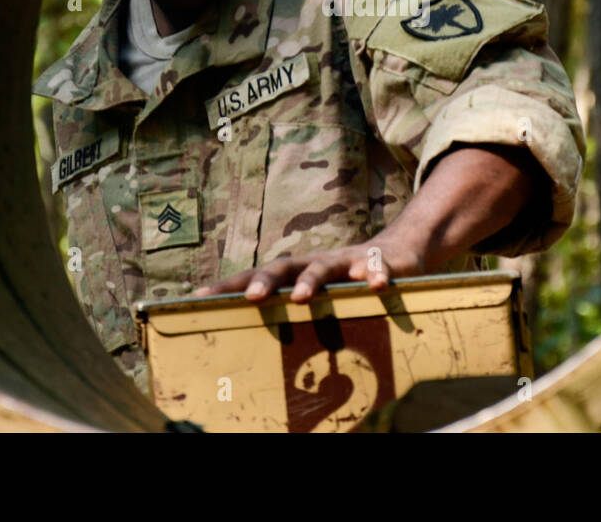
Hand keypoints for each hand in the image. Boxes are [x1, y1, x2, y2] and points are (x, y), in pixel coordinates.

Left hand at [192, 235, 425, 303]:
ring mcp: (348, 259)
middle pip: (285, 266)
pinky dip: (375, 274)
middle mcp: (318, 263)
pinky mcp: (380, 262)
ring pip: (325, 266)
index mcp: (298, 273)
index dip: (229, 286)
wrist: (400, 252)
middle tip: (252, 298)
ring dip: (311, 279)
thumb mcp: (322, 298)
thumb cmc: (350, 283)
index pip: (257, 276)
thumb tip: (257, 347)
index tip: (199, 296)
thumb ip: (296, 316)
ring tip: (301, 297)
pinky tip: (375, 286)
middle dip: (266, 281)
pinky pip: (377, 267)